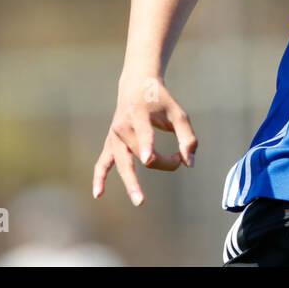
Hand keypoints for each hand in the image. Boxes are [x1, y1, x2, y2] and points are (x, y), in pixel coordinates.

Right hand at [92, 75, 197, 205]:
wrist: (136, 85)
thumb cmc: (161, 101)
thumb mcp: (178, 113)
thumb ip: (187, 137)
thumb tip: (189, 163)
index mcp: (138, 114)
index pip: (143, 134)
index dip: (147, 146)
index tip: (149, 158)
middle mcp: (123, 126)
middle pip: (140, 153)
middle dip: (162, 160)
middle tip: (177, 163)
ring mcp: (114, 136)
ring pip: (122, 163)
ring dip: (132, 182)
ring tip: (140, 202)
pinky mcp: (111, 143)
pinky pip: (103, 162)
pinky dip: (99, 177)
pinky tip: (99, 194)